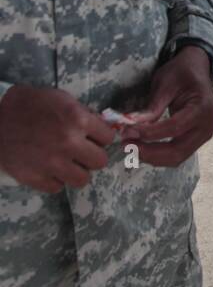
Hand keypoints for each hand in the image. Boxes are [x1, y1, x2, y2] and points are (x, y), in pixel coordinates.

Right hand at [0, 85, 114, 193]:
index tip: (92, 137)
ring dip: (76, 171)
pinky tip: (47, 168)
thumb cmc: (29, 105)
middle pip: (100, 161)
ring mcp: (52, 163)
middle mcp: (68, 142)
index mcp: (77, 119)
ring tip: (66, 163)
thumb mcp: (60, 99)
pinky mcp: (36, 178)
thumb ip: (82, 113)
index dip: (101, 137)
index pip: (108, 137)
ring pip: (83, 179)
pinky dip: (55, 179)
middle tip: (81, 152)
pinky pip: (58, 187)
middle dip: (92, 156)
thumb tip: (100, 128)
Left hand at [124, 46, 212, 166]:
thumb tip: (131, 127)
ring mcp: (205, 135)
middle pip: (177, 150)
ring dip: (152, 157)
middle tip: (126, 145)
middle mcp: (209, 125)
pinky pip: (178, 154)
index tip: (127, 132)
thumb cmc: (181, 72)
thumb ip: (152, 107)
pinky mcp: (197, 140)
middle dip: (149, 152)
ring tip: (131, 148)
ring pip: (177, 157)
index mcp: (204, 107)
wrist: (196, 70)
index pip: (174, 127)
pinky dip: (159, 155)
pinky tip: (142, 148)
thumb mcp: (164, 83)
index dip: (149, 133)